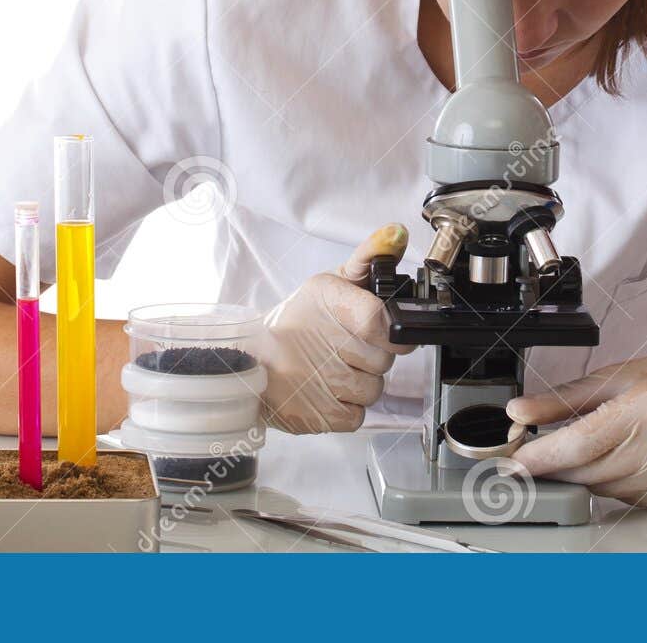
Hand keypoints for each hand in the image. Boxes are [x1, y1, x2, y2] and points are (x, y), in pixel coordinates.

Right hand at [256, 224, 415, 433]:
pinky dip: (347, 407)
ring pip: (373, 389)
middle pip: (382, 360)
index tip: (381, 332)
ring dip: (360, 383)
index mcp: (326, 300)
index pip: (378, 320)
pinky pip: (357, 415)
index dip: (388, 331)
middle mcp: (322, 341)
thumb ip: (370, 256)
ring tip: (334, 369)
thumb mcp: (330, 282)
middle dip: (371, 356)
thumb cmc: (297, 322)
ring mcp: (318, 382)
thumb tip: (398, 232)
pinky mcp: (316, 415)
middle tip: (346, 349)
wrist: (248, 360)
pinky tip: (327, 391)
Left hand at [505, 342, 646, 508]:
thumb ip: (562, 398)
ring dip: (587, 473)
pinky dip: (614, 482)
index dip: (542, 456)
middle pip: (588, 471)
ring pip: (603, 488)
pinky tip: (628, 457)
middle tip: (536, 455)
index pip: (581, 442)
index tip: (513, 462)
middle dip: (556, 465)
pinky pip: (626, 498)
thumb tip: (518, 412)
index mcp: (645, 406)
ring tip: (603, 442)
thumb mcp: (614, 376)